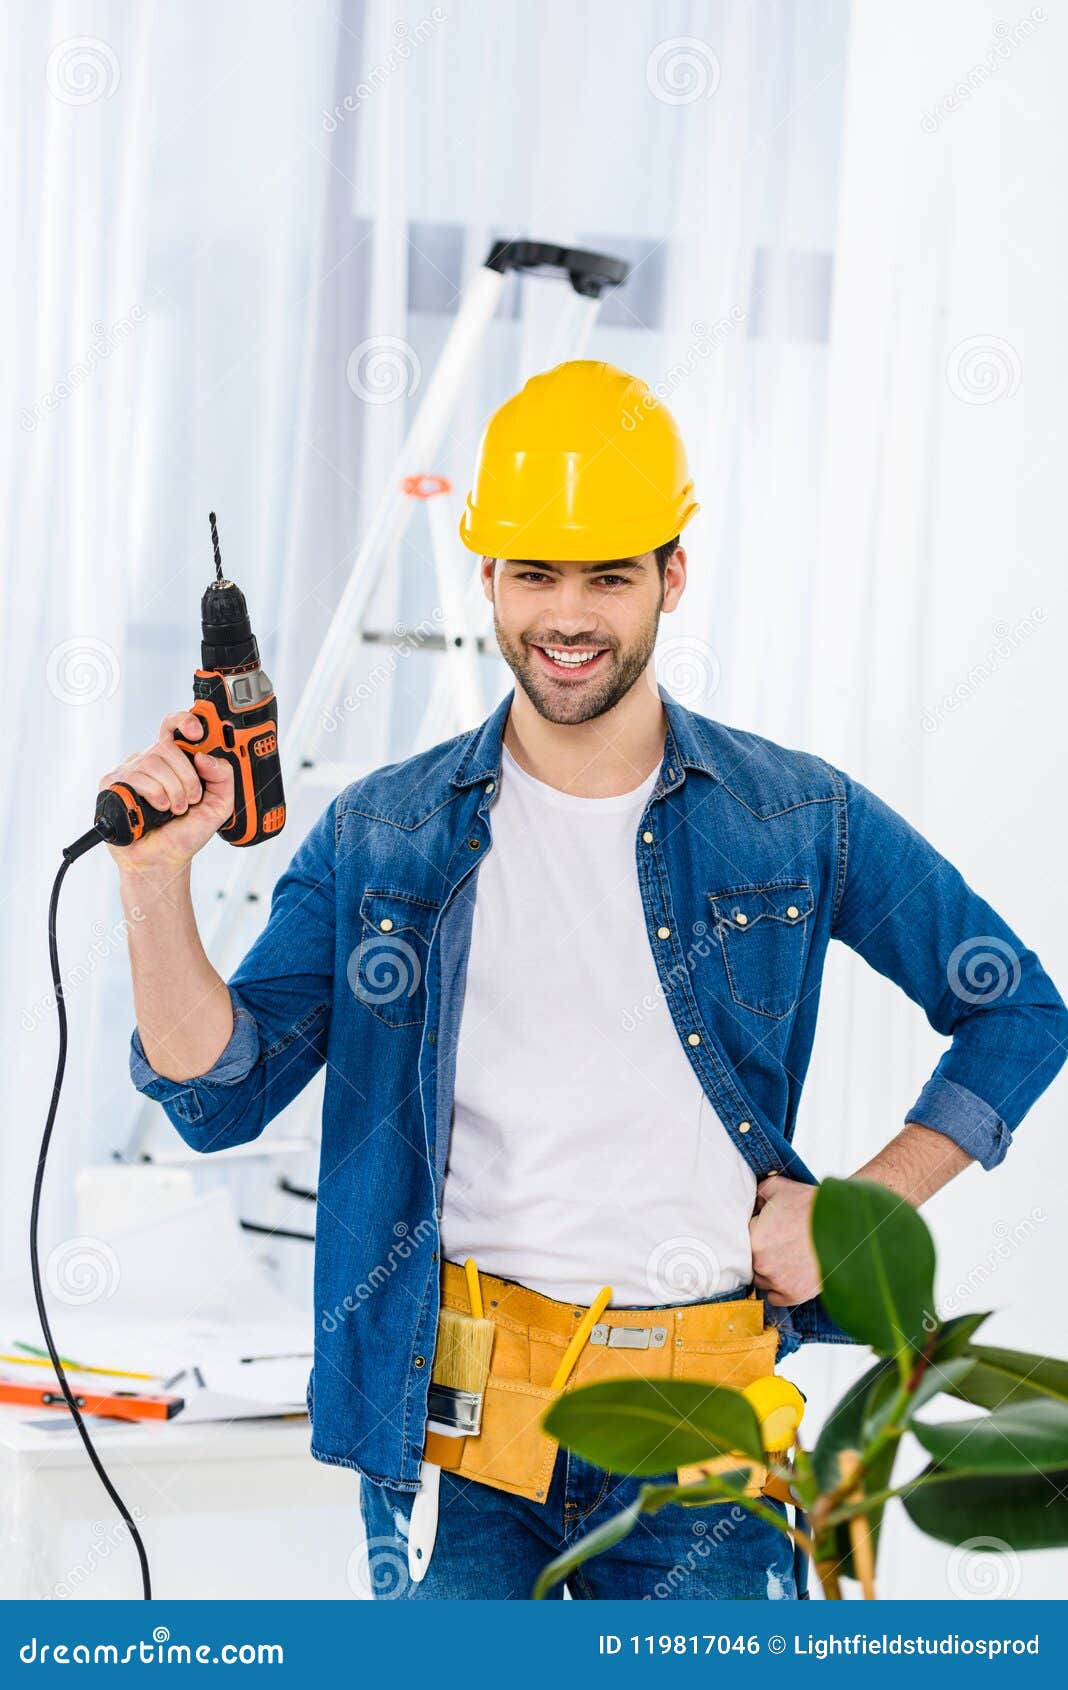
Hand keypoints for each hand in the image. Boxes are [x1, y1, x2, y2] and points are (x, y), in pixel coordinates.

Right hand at [99, 712, 234, 873]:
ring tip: (173, 810)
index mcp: (174, 761)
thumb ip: (223, 778)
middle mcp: (150, 761)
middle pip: (167, 746)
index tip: (197, 733)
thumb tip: (205, 756)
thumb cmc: (185, 832)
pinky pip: (135, 778)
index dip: (184, 721)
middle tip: (190, 800)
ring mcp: (130, 771)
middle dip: (186, 777)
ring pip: (152, 762)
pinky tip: (154, 812)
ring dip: (172, 791)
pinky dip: (153, 796)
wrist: (163, 860)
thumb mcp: (219, 805)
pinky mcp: (112, 784)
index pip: (174, 727)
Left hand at [748, 1174, 819, 1306]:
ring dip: (767, 1271)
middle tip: (776, 1242)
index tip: (763, 1229)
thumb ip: (756, 1192)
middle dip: (759, 1252)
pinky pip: (775, 1297)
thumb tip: (749, 1200)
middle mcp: (762, 1264)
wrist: (846, 1227)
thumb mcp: (778, 1187)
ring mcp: (778, 1282)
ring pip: (761, 1279)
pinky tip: (788, 1273)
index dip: (752, 1232)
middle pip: (749, 1261)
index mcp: (754, 1238)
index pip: (740, 1239)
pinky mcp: (794, 1295)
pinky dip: (779, 1287)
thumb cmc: (812, 1207)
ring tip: (784, 1256)